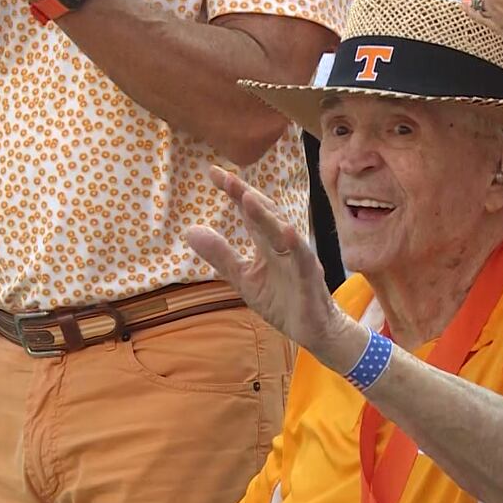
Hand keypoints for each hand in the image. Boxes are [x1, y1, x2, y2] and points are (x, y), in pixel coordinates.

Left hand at [186, 166, 365, 373]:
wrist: (313, 331)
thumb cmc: (281, 301)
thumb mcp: (243, 278)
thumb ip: (220, 255)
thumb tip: (189, 230)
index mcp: (267, 243)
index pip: (249, 212)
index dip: (234, 192)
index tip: (213, 171)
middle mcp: (284, 244)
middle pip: (266, 214)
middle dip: (247, 195)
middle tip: (227, 178)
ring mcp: (299, 259)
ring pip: (283, 232)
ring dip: (267, 215)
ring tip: (248, 198)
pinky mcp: (310, 278)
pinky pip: (304, 260)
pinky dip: (297, 246)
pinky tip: (288, 233)